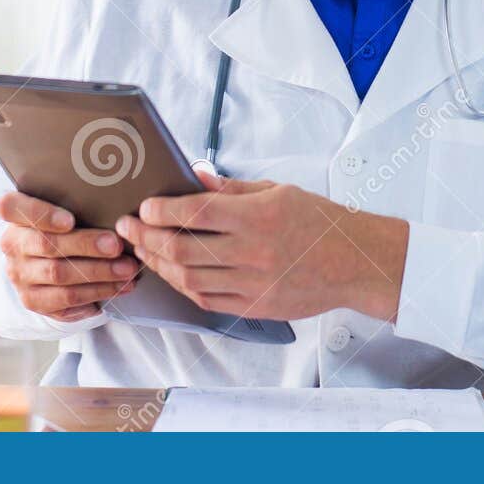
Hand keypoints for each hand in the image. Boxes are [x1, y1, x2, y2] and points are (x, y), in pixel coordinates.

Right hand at [0, 190, 139, 321]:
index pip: (12, 208)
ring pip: (59, 275)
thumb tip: (115, 206)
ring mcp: (21, 275)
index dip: (41, 214)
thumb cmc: (60, 225)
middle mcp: (12, 245)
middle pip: (47, 245)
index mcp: (14, 215)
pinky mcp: (33, 300)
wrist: (40, 259)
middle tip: (116, 246)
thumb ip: (76, 202)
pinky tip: (118, 286)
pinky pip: (66, 300)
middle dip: (86, 246)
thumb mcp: (60, 207)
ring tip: (126, 269)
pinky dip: (96, 293)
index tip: (70, 220)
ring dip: (99, 273)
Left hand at [114, 173, 408, 322]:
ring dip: (159, 264)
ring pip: (189, 278)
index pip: (196, 211)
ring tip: (144, 249)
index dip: (162, 210)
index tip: (143, 207)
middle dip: (147, 237)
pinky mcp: (256, 306)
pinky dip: (184, 286)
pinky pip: (208, 299)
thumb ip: (232, 189)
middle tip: (129, 227)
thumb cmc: (319, 222)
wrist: (355, 262)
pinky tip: (172, 272)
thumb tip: (195, 178)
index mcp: (259, 216)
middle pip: (183, 249)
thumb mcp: (278, 191)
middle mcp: (254, 251)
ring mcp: (254, 283)